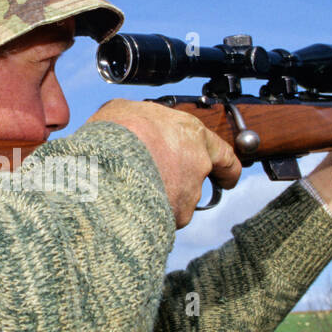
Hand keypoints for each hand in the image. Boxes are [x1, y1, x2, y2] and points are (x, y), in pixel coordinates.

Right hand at [86, 99, 241, 227]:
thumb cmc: (114, 132)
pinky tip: (127, 208)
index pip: (223, 154)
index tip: (227, 178)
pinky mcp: (174, 217)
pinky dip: (148, 218)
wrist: (105, 162)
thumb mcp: (126, 110)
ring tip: (127, 192)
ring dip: (159, 200)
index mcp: (190, 132)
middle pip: (196, 181)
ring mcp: (187, 193)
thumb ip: (143, 123)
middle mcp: (197, 163)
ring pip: (177, 202)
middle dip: (180, 186)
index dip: (226, 168)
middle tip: (162, 188)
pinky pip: (162, 221)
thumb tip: (134, 128)